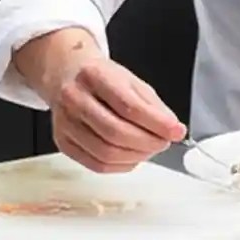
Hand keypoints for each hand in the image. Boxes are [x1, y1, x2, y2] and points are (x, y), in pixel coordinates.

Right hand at [17, 28, 186, 173]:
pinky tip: (132, 156)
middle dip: (148, 143)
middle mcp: (75, 99)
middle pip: (116, 132)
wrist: (66, 74)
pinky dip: (121, 165)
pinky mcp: (63, 142)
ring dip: (137, 156)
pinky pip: (96, 165)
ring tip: (150, 148)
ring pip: (106, 153)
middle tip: (164, 142)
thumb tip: (173, 129)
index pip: (129, 106)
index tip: (176, 131)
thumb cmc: (101, 77)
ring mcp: (66, 123)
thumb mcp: (130, 80)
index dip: (157, 123)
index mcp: (95, 76)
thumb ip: (153, 105)